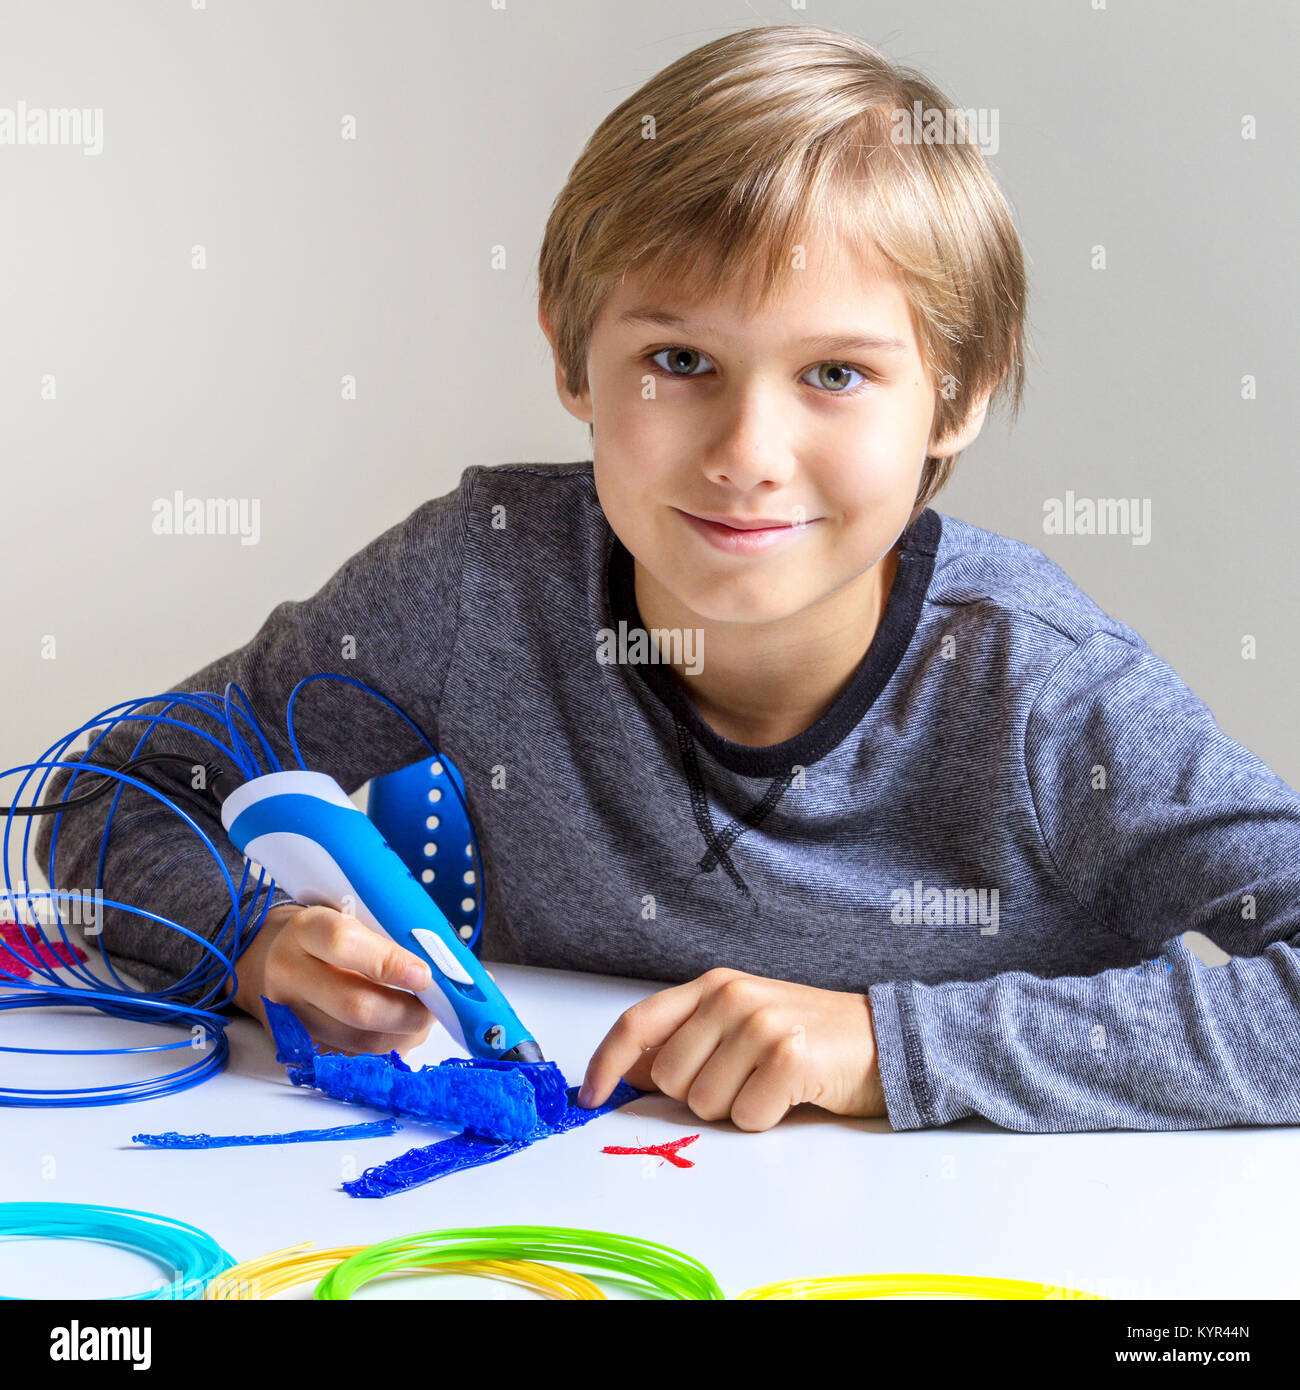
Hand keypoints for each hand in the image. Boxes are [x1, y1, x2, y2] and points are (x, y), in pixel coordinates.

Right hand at [225, 903, 434, 1056]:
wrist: (277, 957)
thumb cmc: (330, 933)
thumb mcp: (352, 915)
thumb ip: (387, 934)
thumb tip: (438, 966)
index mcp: (306, 930)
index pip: (344, 944)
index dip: (390, 962)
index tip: (424, 974)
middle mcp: (289, 974)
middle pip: (354, 1005)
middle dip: (406, 1012)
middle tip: (435, 1008)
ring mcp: (289, 1017)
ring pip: (356, 1040)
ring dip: (401, 1035)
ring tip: (424, 1021)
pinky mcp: (297, 1047)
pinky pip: (351, 1058)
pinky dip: (384, 1049)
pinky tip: (401, 1034)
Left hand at [577, 967, 887, 1130]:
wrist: (884, 1039)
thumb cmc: (808, 1038)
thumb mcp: (740, 1025)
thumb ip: (684, 1042)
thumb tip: (624, 1075)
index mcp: (714, 986)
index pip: (637, 1023)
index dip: (606, 1064)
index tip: (590, 1097)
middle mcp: (732, 996)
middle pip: (668, 1078)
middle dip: (698, 1096)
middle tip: (742, 1080)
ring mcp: (761, 1023)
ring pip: (703, 1103)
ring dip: (734, 1109)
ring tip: (769, 1085)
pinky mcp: (790, 1057)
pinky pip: (746, 1116)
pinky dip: (765, 1119)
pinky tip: (790, 1095)